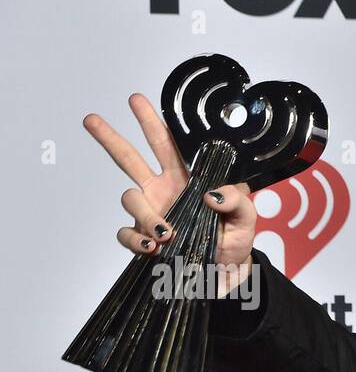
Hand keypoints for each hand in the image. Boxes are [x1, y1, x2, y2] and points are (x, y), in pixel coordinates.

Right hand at [83, 93, 256, 289]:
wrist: (226, 270)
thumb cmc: (235, 237)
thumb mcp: (247, 216)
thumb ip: (237, 199)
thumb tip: (212, 194)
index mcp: (187, 176)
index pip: (168, 144)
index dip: (153, 123)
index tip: (137, 101)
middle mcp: (163, 188)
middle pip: (130, 158)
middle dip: (110, 138)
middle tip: (92, 120)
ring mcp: (152, 211)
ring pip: (130, 199)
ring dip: (146, 214)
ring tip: (167, 233)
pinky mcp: (145, 238)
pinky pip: (127, 234)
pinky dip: (136, 239)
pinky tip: (153, 247)